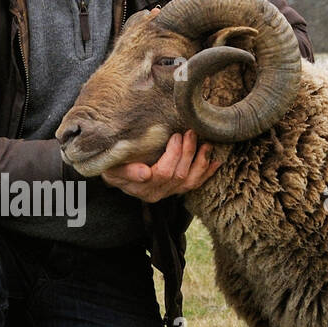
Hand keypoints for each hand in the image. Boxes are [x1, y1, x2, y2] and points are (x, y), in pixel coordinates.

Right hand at [100, 130, 221, 202]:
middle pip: (179, 175)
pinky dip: (206, 173)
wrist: (115, 173)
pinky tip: (215, 161)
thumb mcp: (112, 167)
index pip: (163, 173)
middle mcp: (157, 193)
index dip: (173, 155)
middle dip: (188, 152)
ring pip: (190, 181)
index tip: (175, 135)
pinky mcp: (177, 190)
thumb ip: (126, 171)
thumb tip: (144, 173)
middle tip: (190, 133)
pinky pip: (195, 184)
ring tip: (206, 145)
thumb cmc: (113, 165)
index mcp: (142, 188)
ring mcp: (168, 193)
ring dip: (200, 162)